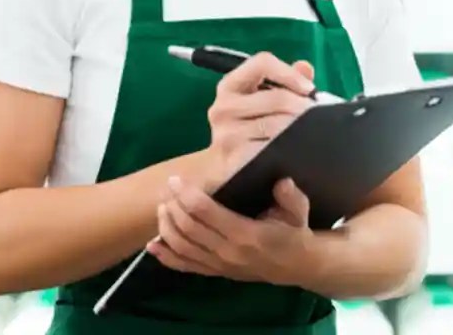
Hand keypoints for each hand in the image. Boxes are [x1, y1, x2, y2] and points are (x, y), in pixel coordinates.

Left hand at [149, 176, 318, 285]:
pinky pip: (185, 266)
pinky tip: (153, 244)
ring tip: (161, 207)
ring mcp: (220, 265)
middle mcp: (229, 252)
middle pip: (189, 229)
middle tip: (167, 189)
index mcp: (247, 234)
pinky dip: (166, 257)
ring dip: (166, 227)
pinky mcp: (215, 273)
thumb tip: (281, 182)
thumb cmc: (294, 233)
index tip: (176, 180)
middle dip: (173, 206)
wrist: (297, 266)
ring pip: (182, 248)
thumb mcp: (299, 212)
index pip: (207, 213)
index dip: (188, 195)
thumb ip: (291, 196)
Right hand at [205, 53, 315, 184]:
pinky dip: (289, 149)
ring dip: (301, 128)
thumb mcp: (260, 99)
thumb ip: (284, 80)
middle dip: (304, 107)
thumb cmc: (247, 126)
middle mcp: (223, 107)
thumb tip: (305, 67)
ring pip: (278, 126)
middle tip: (320, 115)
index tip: (309, 88)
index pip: (262, 63)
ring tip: (312, 132)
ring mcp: (227, 134)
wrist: (222, 167)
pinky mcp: (235, 159)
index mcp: (230, 86)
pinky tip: (297, 150)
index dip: (290, 73)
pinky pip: (272, 150)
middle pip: (277, 98)